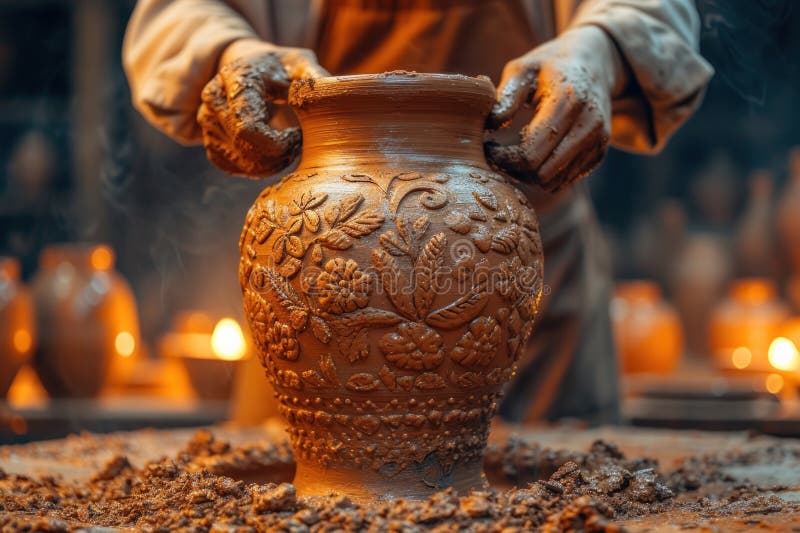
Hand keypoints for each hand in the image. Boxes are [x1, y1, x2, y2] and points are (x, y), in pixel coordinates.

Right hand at [198, 39, 328, 176]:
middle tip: (295, 143)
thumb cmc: (280, 67)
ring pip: (238, 162)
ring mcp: (207, 121)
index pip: (248, 128)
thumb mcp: (300, 63)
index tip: (296, 135)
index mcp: (236, 78)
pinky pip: (231, 167)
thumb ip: (315, 77)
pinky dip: (256, 169)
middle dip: (277, 155)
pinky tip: (271, 155)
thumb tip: (329, 93)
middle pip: (244, 148)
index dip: (277, 143)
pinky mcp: (209, 140)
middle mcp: (213, 100)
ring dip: (269, 164)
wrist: (250, 68)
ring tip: (286, 146)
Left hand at [486, 26, 626, 191]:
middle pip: (541, 173)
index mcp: (568, 101)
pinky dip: (544, 175)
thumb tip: (489, 126)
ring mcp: (598, 142)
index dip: (503, 158)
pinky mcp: (598, 154)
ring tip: (512, 155)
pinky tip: (532, 156)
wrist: (594, 63)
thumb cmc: (549, 65)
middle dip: (513, 169)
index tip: (487, 148)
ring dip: (528, 176)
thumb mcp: (522, 69)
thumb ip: (506, 96)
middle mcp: (589, 125)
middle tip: (497, 155)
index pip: (530, 153)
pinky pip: (564, 181)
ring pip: (552, 182)